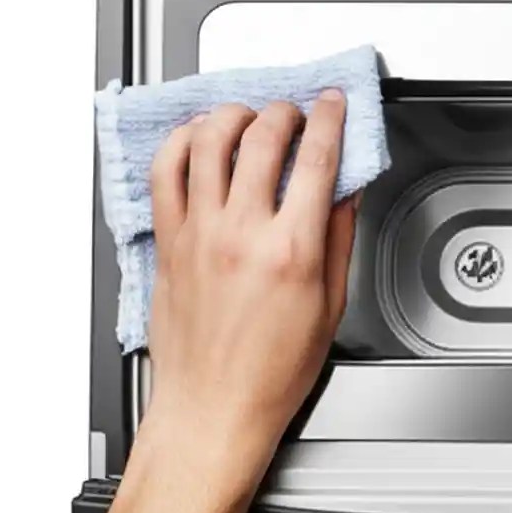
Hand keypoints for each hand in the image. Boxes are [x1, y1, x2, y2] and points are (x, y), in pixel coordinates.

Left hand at [69, 91, 359, 512]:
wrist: (213, 410)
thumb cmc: (272, 373)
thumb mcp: (331, 306)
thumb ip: (338, 239)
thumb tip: (344, 192)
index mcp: (293, 251)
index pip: (317, 159)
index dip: (330, 119)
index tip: (334, 103)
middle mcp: (242, 234)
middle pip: (263, 138)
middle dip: (286, 111)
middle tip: (296, 112)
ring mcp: (198, 234)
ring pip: (209, 142)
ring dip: (233, 116)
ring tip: (248, 116)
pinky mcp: (168, 242)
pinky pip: (166, 171)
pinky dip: (182, 142)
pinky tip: (198, 139)